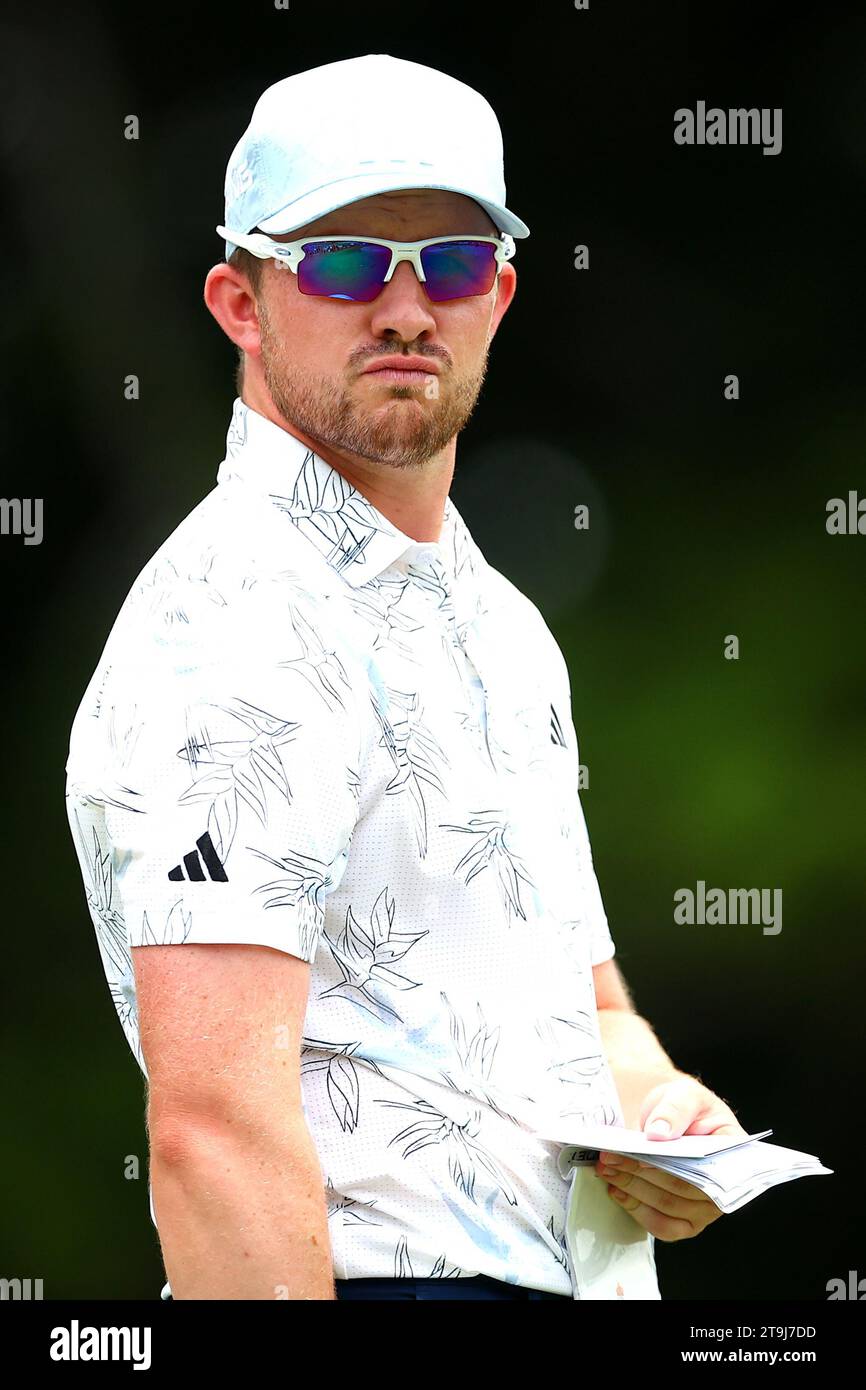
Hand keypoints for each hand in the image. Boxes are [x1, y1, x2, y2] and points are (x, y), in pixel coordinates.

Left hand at [594, 1074, 746, 1240]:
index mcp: (734, 1154)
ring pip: (668, 1208)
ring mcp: (705, 1208)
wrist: (670, 1116)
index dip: (677, 1168)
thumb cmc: (684, 1107)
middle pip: (683, 1190)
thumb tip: (658, 1134)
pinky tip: (617, 1189)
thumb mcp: (683, 1094)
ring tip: (607, 1168)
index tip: (644, 1159)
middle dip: (642, 1174)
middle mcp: (724, 1186)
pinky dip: (637, 1210)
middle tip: (610, 1157)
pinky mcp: (685, 1220)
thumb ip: (674, 1110)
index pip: (711, 1170)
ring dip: (633, 1190)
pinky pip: (663, 1227)